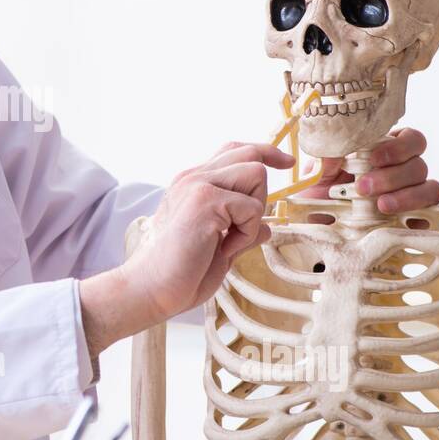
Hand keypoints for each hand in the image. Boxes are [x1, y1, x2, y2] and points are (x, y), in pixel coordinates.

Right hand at [79, 141, 294, 354]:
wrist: (151, 289)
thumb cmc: (179, 274)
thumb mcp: (219, 248)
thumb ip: (240, 231)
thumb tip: (265, 227)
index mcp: (193, 183)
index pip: (235, 150)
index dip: (265, 152)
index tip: (287, 162)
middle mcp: (194, 177)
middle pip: (251, 153)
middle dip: (262, 191)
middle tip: (243, 229)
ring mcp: (198, 184)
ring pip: (256, 173)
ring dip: (253, 210)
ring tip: (229, 239)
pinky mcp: (205, 199)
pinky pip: (252, 207)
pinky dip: (245, 233)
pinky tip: (222, 247)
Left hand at [297, 126, 438, 213]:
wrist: (318, 227)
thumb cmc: (320, 194)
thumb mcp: (316, 175)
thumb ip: (325, 160)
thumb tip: (334, 151)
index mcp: (385, 152)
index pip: (411, 139)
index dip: (397, 147)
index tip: (373, 158)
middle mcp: (404, 172)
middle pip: (419, 166)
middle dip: (392, 177)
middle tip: (364, 187)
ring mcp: (413, 196)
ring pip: (430, 189)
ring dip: (408, 196)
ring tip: (382, 206)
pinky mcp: (416, 221)